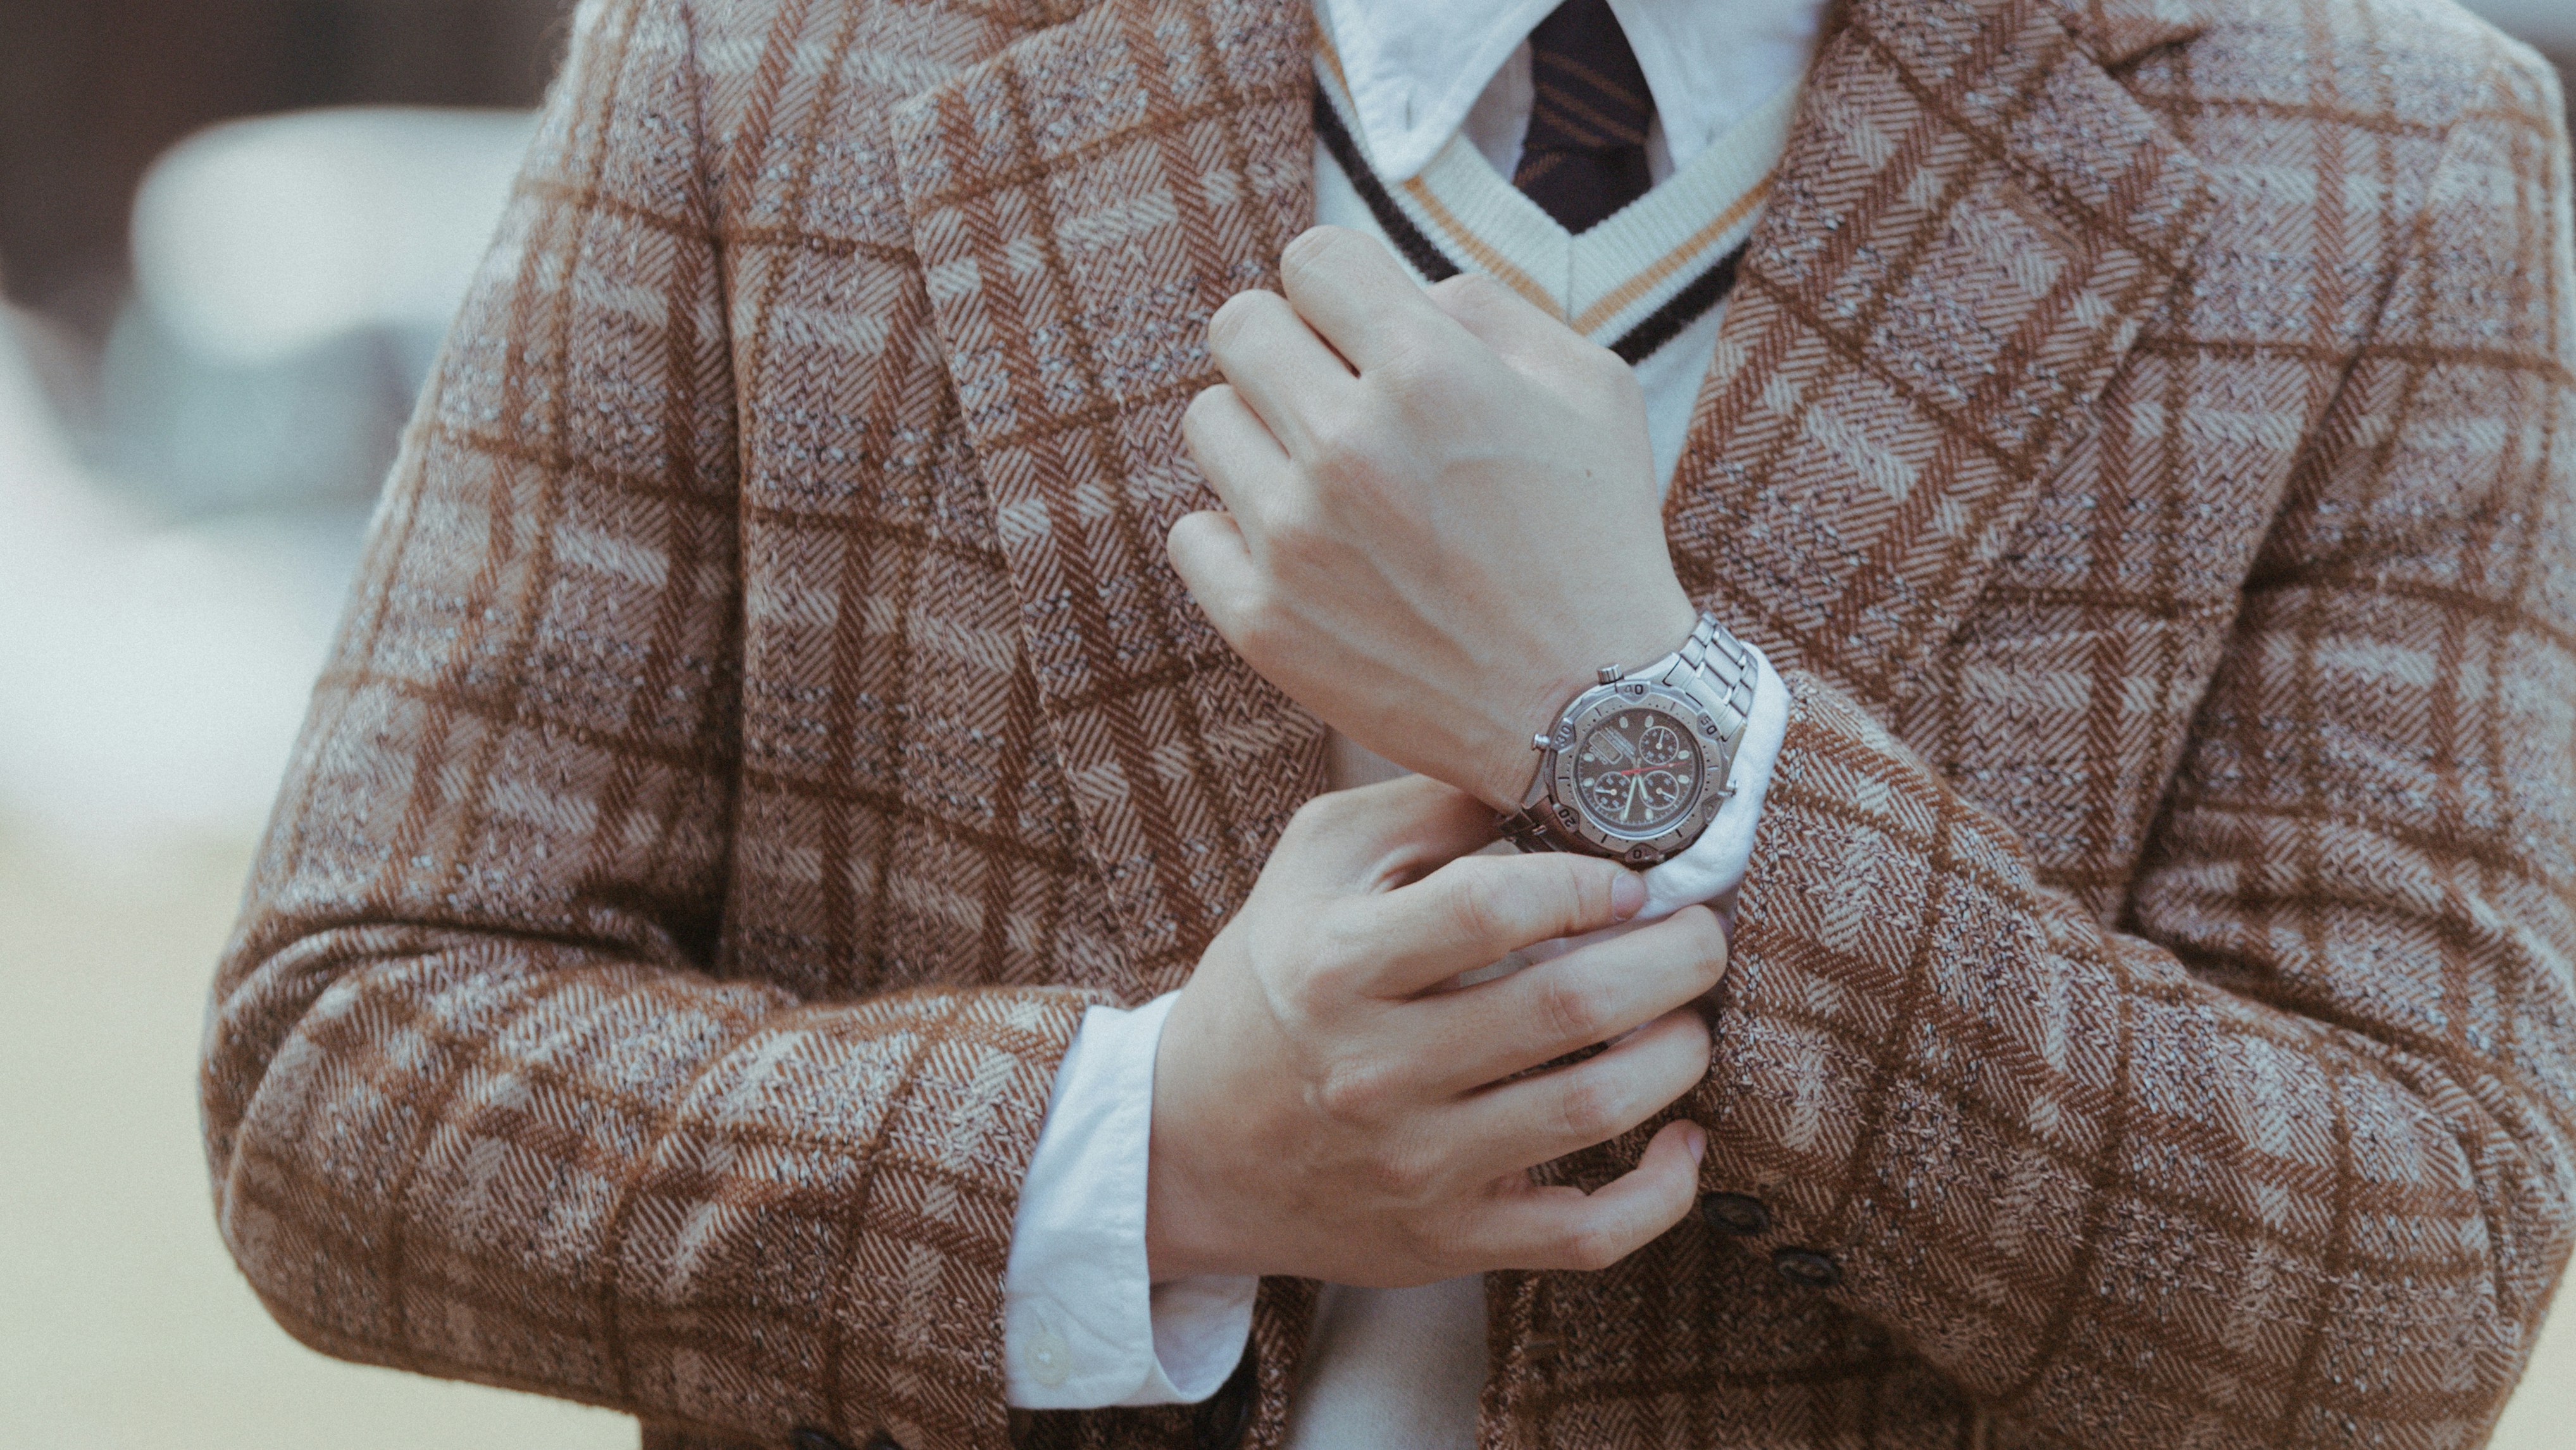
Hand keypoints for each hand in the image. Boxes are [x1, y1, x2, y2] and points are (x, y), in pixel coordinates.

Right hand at [1146, 775, 1728, 1285]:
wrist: (1191, 1146)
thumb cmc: (1275, 977)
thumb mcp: (1313, 864)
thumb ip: (1426, 809)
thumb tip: (1550, 776)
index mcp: (1336, 965)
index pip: (1493, 908)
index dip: (1587, 881)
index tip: (1630, 875)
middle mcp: (1373, 1070)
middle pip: (1568, 1007)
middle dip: (1673, 957)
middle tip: (1702, 931)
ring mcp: (1414, 1166)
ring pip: (1593, 1110)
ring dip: (1679, 1053)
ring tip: (1690, 1016)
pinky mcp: (1447, 1241)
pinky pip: (1588, 1235)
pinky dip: (1661, 1195)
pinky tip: (1682, 1142)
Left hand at [1170, 225, 1696, 808]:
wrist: (1596, 713)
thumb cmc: (1598, 539)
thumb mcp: (1589, 387)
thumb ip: (1485, 308)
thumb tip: (1395, 291)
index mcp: (1429, 371)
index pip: (1311, 259)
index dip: (1340, 287)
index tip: (1362, 330)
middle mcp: (1348, 446)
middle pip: (1238, 327)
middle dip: (1291, 349)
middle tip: (1338, 400)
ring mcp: (1294, 538)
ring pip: (1207, 422)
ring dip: (1262, 438)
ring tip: (1329, 483)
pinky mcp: (1262, 621)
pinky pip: (1190, 532)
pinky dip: (1238, 534)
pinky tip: (1306, 554)